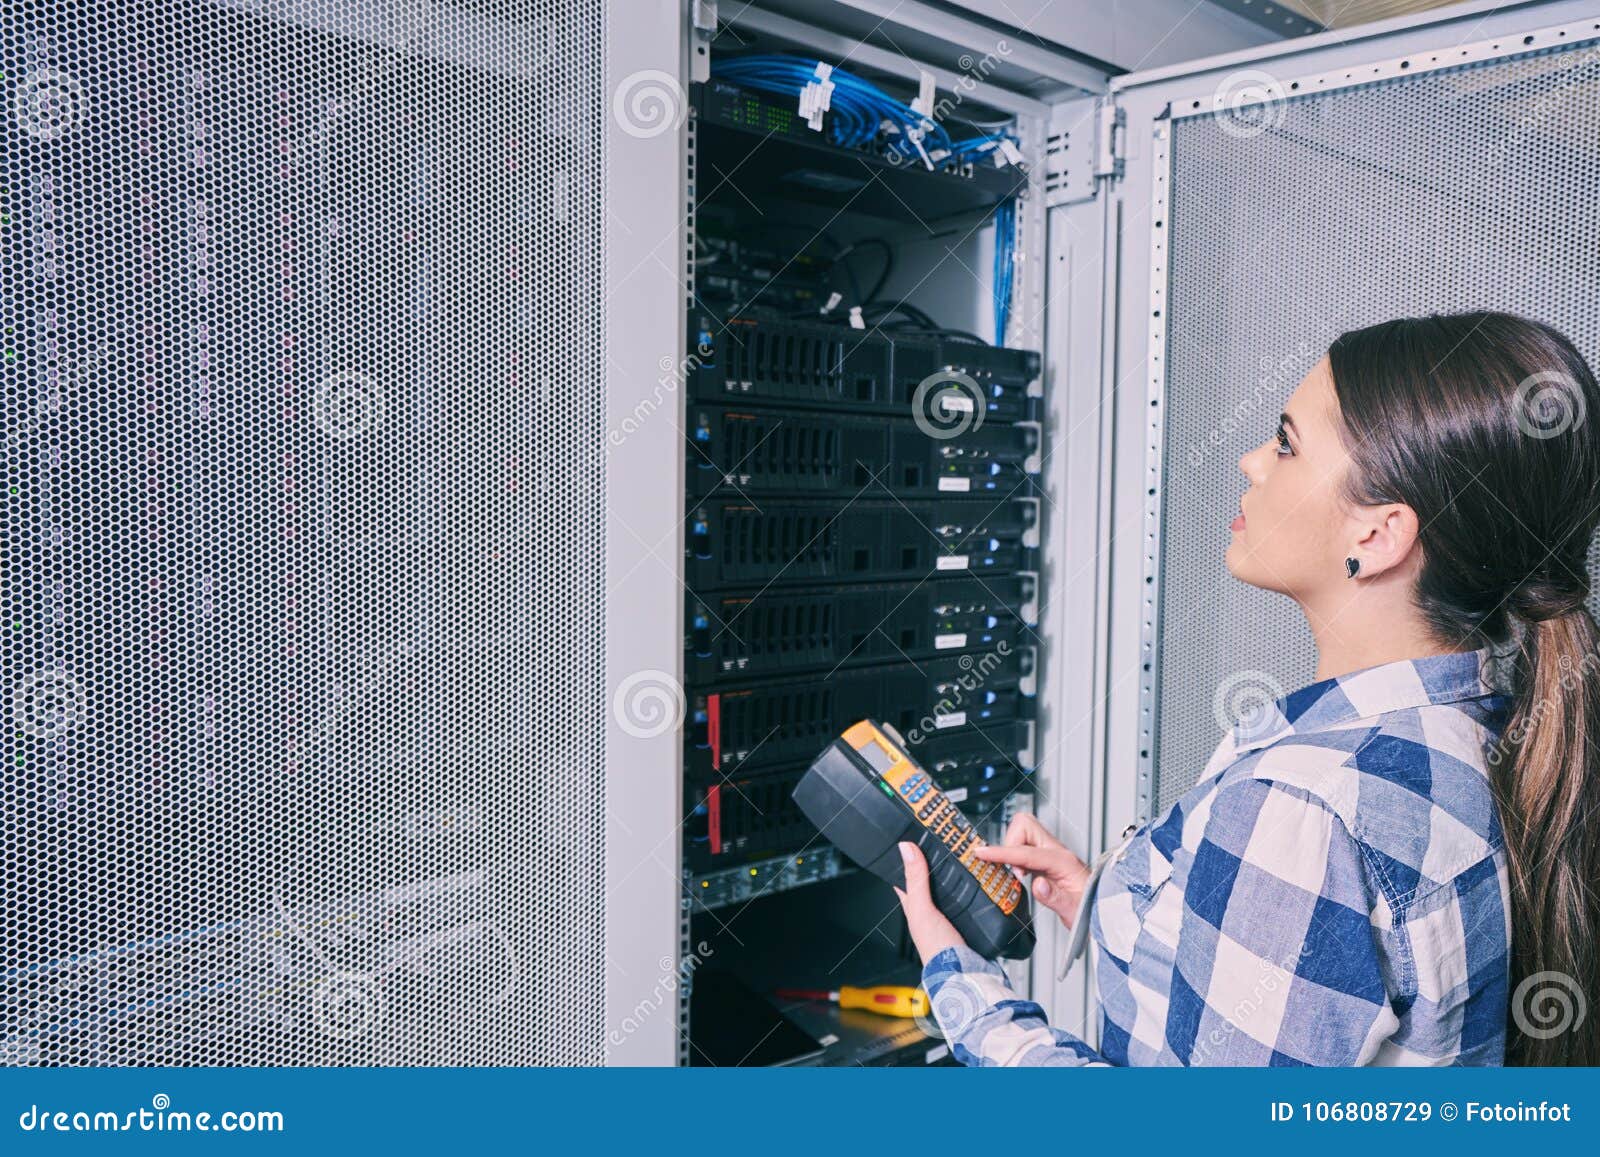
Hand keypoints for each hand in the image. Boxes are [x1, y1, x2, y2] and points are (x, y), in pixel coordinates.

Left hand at [893, 841, 967, 964]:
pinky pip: (970, 899)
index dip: (909, 857)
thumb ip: (916, 880)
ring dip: (960, 876)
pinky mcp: (968, 920)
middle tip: (948, 841)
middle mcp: (931, 909)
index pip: (908, 876)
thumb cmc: (937, 950)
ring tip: (969, 855)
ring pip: (953, 888)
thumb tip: (906, 849)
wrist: (966, 974)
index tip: (915, 837)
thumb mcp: (923, 909)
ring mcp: (950, 914)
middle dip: (940, 863)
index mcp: (914, 906)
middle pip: (933, 880)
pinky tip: (982, 879)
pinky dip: (975, 889)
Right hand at [973, 813, 1089, 929]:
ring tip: (1017, 873)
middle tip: (1009, 867)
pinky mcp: (1047, 860)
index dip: (1001, 852)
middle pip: (1025, 825)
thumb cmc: (1091, 912)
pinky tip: (1020, 873)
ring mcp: (1053, 854)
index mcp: (1064, 861)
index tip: (982, 853)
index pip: (1026, 851)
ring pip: (1024, 832)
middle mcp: (1058, 852)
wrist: (1103, 913)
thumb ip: (1055, 897)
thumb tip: (1038, 884)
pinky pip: (1025, 846)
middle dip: (1009, 841)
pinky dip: (1016, 855)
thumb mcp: (1074, 911)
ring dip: (1013, 848)